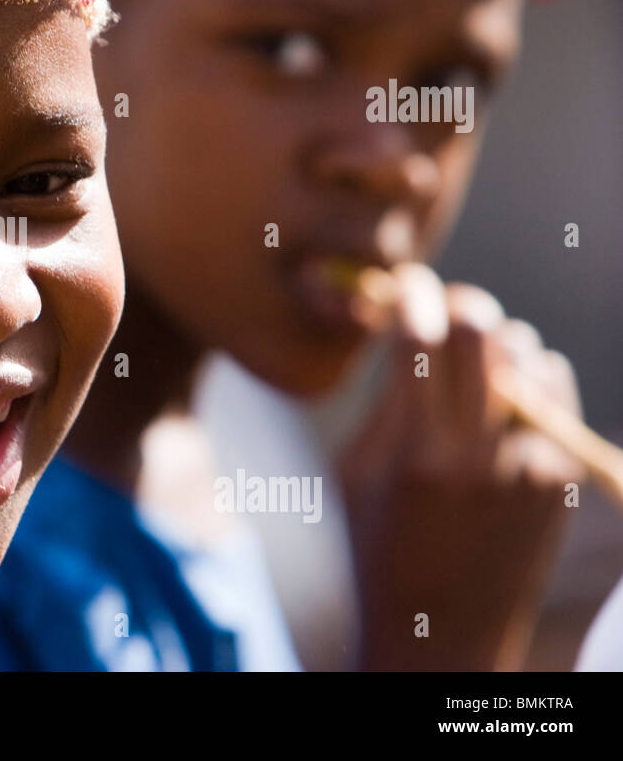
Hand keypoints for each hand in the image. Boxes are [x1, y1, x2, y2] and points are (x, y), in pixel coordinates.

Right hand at [337, 263, 582, 669]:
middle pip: (484, 331)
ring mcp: (531, 466)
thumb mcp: (356, 472)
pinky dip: (526, 387)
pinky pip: (554, 396)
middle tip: (442, 312)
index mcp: (415, 454)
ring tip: (472, 369)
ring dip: (497, 347)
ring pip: (530, 354)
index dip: (411, 296)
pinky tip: (500, 409)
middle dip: (460, 306)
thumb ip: (384, 401)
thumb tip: (404, 327)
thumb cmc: (376, 545)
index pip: (420, 337)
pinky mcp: (563, 479)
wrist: (442, 631)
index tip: (405, 286)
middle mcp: (480, 456)